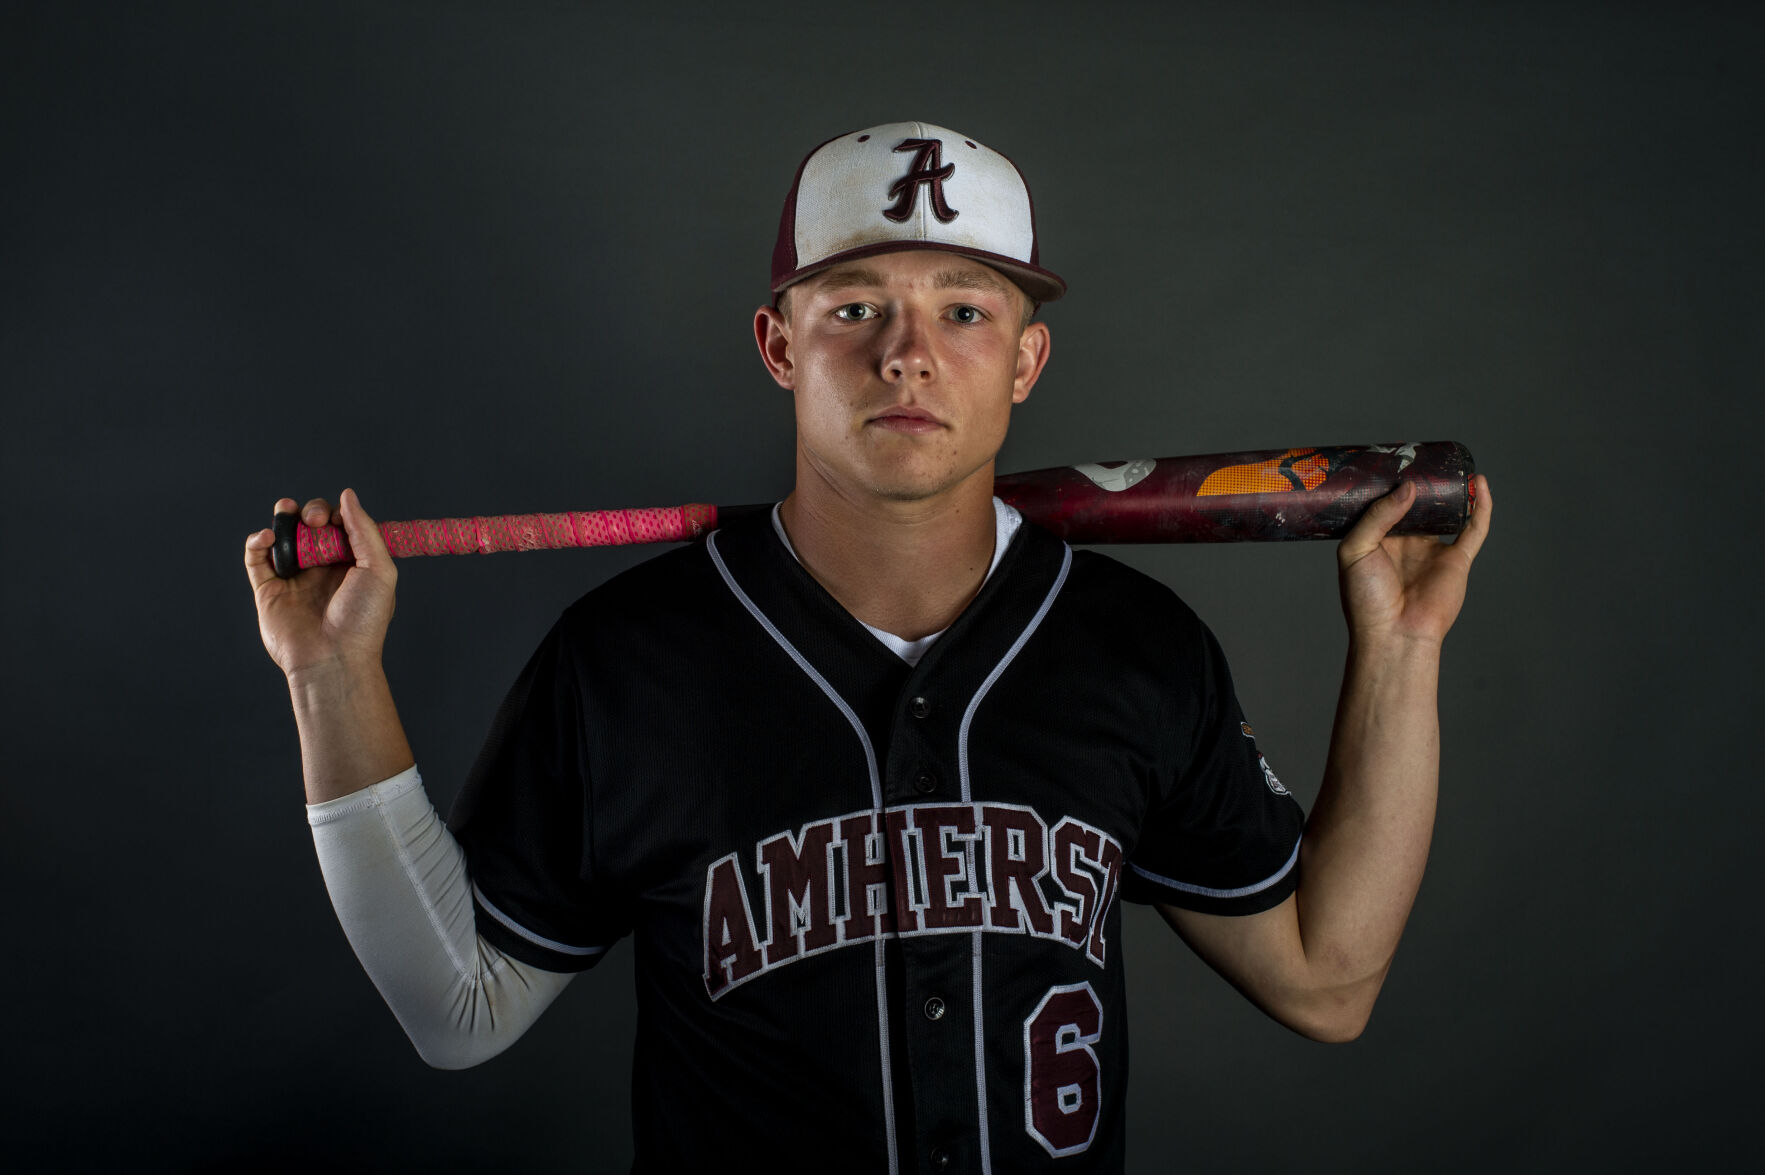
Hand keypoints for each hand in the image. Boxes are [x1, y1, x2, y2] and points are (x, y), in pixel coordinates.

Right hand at [244, 488, 397, 677]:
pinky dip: (257, 541)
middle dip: (313, 512)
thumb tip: (347, 494)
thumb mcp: (379, 570)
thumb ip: (364, 530)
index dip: (338, 515)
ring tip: (287, 510)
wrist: (334, 659)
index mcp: (352, 565)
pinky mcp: (268, 590)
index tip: (337, 519)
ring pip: (284, 536)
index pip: (341, 526)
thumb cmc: (363, 620)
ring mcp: (294, 579)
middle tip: (316, 521)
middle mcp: (323, 570)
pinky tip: (269, 536)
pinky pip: (256, 558)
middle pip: (312, 526)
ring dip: (284, 516)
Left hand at [1337, 475, 1492, 645]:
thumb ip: (1378, 515)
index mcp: (1380, 540)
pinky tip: (1480, 484)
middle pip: (1419, 505)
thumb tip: (1409, 488)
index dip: (1391, 484)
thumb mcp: (1356, 549)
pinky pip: (1475, 529)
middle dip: (1422, 482)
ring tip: (1452, 465)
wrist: (1393, 633)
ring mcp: (1434, 551)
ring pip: (1448, 513)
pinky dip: (1482, 507)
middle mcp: (1408, 543)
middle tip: (1422, 455)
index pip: (1387, 504)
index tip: (1394, 458)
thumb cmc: (1366, 598)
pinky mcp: (1457, 561)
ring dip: (1453, 491)